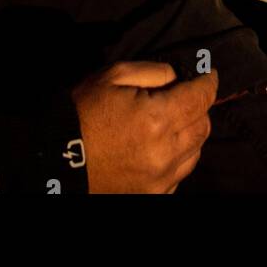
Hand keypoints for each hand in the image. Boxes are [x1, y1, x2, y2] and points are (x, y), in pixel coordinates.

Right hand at [71, 61, 216, 193]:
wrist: (57, 158)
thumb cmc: (83, 111)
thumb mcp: (113, 75)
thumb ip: (153, 72)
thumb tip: (177, 78)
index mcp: (157, 118)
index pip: (200, 99)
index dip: (209, 83)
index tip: (209, 74)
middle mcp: (165, 152)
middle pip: (203, 125)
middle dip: (199, 107)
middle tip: (185, 96)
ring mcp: (160, 179)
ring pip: (196, 151)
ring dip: (191, 132)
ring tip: (173, 121)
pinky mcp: (153, 195)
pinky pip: (180, 174)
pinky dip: (179, 157)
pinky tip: (162, 146)